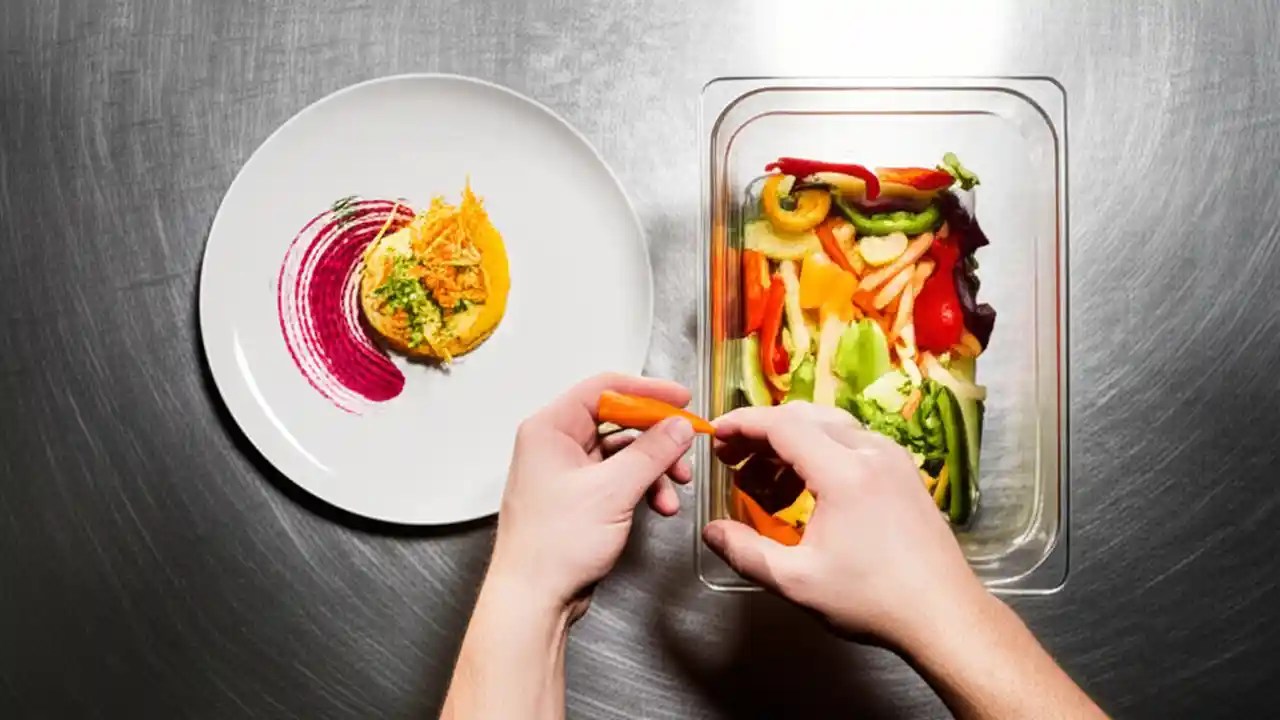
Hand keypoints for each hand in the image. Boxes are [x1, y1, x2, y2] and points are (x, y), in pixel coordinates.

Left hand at [489, 373, 695, 619]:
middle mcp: (554, 445)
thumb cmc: (551, 547)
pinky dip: (643, 486)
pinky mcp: (578, 497)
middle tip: (685, 445)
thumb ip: (651, 452)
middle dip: (656, 436)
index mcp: (549, 429)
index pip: (604, 389)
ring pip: (622, 452)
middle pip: (617, 420)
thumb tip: (677, 427)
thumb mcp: (612, 491)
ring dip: (654, 467)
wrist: (534, 598)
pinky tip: (660, 504)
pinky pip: (618, 477)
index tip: (680, 399)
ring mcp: (566, 472)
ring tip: (675, 486)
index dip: (647, 391)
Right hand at [702, 402, 986, 647]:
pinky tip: (805, 490)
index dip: (742, 424)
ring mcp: (893, 459)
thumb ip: (745, 553)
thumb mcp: (797, 581)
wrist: (945, 614)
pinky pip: (853, 444)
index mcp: (844, 472)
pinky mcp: (904, 473)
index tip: (715, 435)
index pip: (783, 424)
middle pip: (806, 416)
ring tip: (763, 481)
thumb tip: (712, 532)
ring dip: (791, 443)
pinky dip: (820, 453)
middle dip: (762, 431)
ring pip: (831, 428)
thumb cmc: (873, 599)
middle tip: (732, 457)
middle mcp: (871, 452)